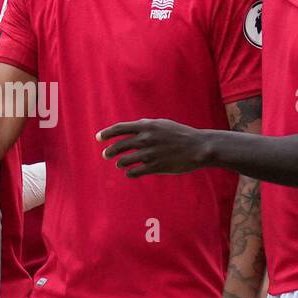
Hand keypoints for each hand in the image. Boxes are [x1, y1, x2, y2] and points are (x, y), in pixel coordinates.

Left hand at [96, 118, 213, 177]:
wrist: (198, 147)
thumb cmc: (180, 134)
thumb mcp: (162, 124)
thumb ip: (145, 126)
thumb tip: (129, 129)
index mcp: (146, 126)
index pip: (119, 128)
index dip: (106, 133)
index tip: (98, 138)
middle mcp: (146, 139)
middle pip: (119, 146)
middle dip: (109, 151)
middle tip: (106, 155)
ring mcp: (150, 153)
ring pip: (124, 161)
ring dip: (120, 163)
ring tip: (121, 164)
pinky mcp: (155, 167)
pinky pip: (135, 172)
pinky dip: (130, 173)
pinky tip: (130, 173)